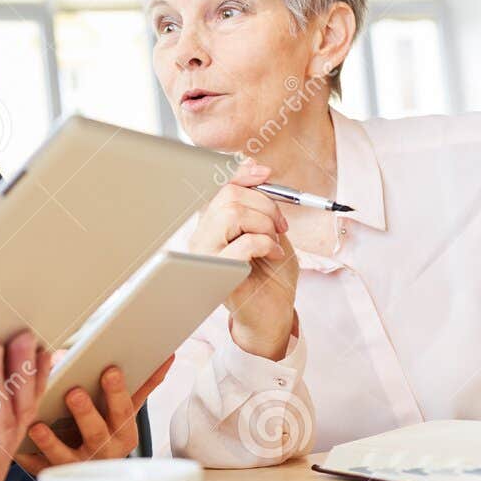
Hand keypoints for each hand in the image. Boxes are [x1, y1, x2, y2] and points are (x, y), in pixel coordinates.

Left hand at [15, 357, 173, 476]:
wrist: (88, 473)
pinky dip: (25, 457)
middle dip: (86, 414)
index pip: (123, 411)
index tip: (110, 370)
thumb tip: (167, 355)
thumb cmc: (104, 429)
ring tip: (37, 425)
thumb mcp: (123, 410)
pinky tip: (14, 446)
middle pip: (96, 434)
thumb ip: (143, 384)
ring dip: (51, 441)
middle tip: (73, 393)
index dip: (117, 393)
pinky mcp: (50, 473)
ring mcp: (76, 465)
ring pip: (64, 456)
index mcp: (122, 433)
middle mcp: (102, 452)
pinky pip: (36, 467)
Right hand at [189, 161, 297, 359]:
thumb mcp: (268, 230)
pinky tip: (273, 254)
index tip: (264, 173)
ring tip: (274, 240)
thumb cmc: (269, 275)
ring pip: (230, 214)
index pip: (216, 188)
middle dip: (263, 203)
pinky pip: (244, 242)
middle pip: (226, 197)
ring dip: (264, 223)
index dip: (239, 174)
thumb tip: (253, 168)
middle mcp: (201, 239)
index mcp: (211, 227)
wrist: (273, 313)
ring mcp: (205, 257)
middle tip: (279, 224)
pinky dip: (267, 243)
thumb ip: (257, 204)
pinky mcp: (218, 274)